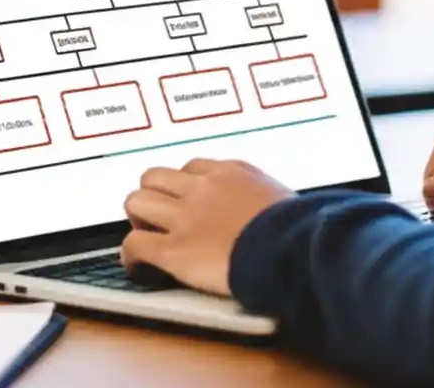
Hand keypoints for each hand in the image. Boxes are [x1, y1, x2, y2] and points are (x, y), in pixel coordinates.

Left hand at [121, 158, 293, 295]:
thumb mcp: (285, 198)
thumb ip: (264, 196)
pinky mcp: (175, 250)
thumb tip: (272, 207)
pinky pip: (134, 244)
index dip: (184, 186)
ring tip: (148, 236)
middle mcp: (202, 188)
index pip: (191, 168)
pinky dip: (132, 256)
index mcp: (230, 172)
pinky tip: (140, 266)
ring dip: (138, 220)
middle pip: (153, 177)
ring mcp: (185, 217)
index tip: (187, 201)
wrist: (294, 249)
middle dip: (154, 197)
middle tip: (161, 218)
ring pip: (136, 202)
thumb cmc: (301, 229)